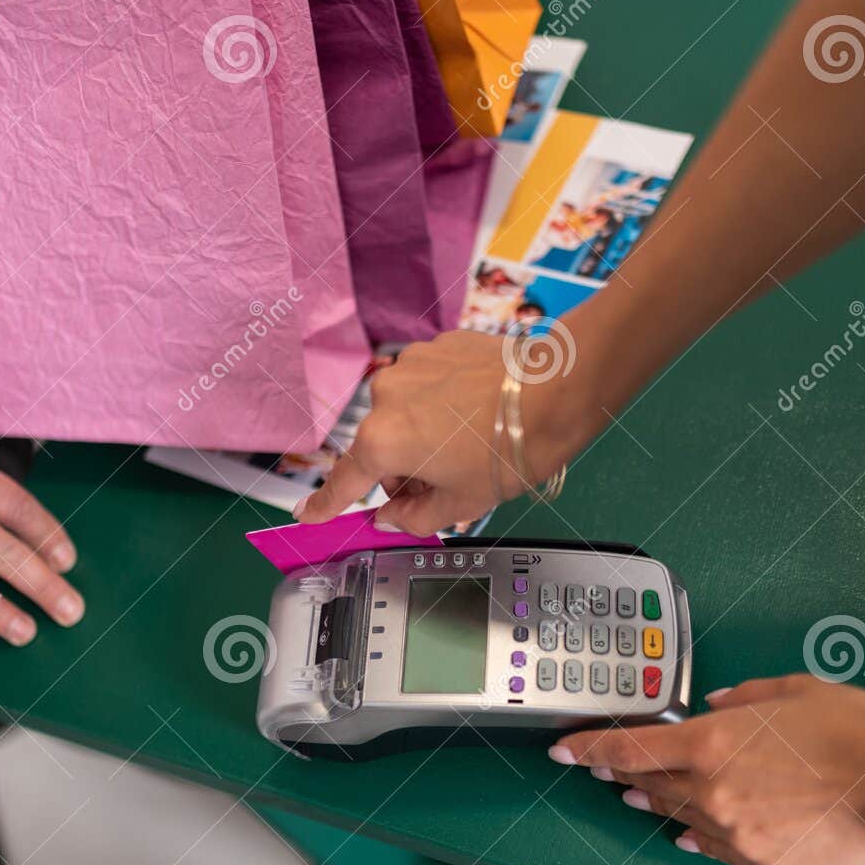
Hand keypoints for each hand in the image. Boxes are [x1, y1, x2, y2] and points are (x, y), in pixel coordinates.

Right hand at [294, 329, 597, 534]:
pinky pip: (427, 384)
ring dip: (423, 430)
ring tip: (470, 439)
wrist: (555, 392)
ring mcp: (410, 365)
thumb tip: (393, 516)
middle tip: (446, 481)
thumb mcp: (461, 504)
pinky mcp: (436, 345)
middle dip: (403, 469)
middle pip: (380, 448)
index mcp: (382, 443)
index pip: (345, 482)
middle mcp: (385, 398)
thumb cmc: (508, 452)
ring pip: (404, 413)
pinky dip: (441, 401)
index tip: (308, 514)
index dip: (326, 504)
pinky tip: (475, 409)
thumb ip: (414, 518)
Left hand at [551, 675, 864, 864]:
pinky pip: (716, 850)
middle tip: (606, 767)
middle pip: (649, 785)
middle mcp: (713, 791)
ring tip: (643, 794)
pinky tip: (690, 833)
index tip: (562, 749)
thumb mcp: (793, 690)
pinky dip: (698, 836)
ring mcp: (737, 834)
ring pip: (679, 818)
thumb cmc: (858, 731)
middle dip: (624, 775)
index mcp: (712, 742)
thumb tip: (718, 706)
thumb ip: (744, 699)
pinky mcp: (765, 864)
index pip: (626, 749)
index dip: (586, 749)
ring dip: (659, 803)